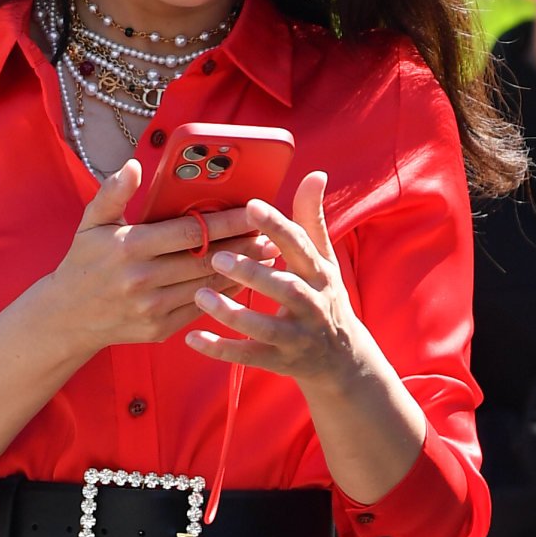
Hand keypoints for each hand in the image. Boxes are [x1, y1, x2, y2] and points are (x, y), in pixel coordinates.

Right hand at [31, 160, 271, 357]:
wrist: (67, 318)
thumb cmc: (83, 263)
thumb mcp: (90, 223)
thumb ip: (112, 193)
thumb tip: (133, 166)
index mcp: (130, 247)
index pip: (188, 231)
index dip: (224, 221)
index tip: (252, 211)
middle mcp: (143, 279)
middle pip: (204, 259)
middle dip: (242, 246)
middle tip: (271, 234)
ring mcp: (152, 307)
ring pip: (207, 285)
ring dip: (241, 271)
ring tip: (267, 256)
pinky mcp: (159, 329)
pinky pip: (200, 309)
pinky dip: (225, 294)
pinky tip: (244, 282)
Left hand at [187, 170, 427, 504]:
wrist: (343, 362)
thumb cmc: (324, 298)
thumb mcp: (324, 261)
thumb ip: (312, 220)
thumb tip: (316, 173)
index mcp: (319, 275)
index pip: (300, 246)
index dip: (277, 226)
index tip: (252, 205)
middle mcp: (312, 306)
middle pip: (284, 289)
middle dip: (253, 274)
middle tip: (217, 257)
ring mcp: (297, 338)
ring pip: (264, 327)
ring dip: (233, 313)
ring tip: (200, 295)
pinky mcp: (281, 363)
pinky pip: (248, 357)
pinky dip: (220, 349)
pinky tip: (192, 338)